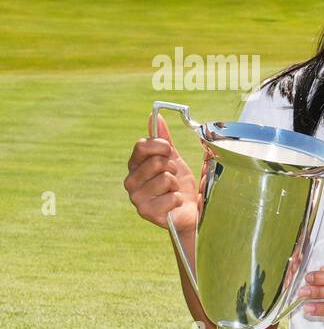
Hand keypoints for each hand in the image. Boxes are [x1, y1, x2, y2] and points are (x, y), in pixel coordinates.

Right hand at [124, 114, 199, 231]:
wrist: (189, 211)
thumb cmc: (180, 185)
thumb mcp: (173, 159)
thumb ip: (164, 140)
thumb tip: (155, 116)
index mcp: (134, 165)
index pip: (142, 146)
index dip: (161, 146)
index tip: (169, 152)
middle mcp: (130, 181)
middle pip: (156, 162)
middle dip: (173, 169)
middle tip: (173, 178)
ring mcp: (136, 198)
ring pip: (165, 179)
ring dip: (176, 185)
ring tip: (173, 191)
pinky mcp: (146, 212)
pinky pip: (171, 196)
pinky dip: (178, 199)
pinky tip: (174, 204)